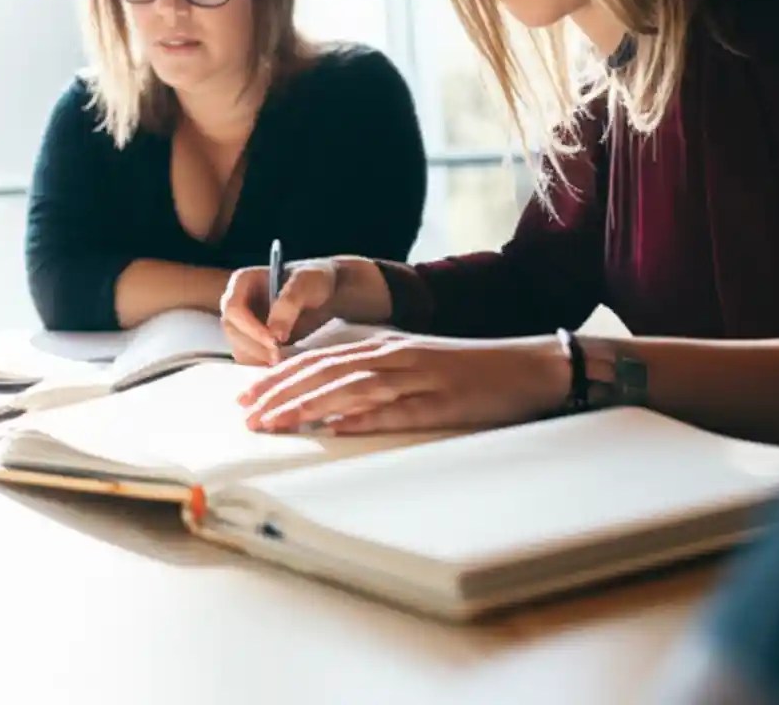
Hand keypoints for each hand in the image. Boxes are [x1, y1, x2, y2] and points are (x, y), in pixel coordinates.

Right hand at [220, 259, 341, 365]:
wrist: (324, 294)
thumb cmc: (314, 281)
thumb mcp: (306, 284)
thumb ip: (289, 305)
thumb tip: (275, 336)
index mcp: (243, 281)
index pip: (234, 309)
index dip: (251, 328)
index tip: (275, 342)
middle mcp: (236, 303)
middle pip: (232, 331)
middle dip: (255, 347)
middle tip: (281, 356)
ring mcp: (241, 324)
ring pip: (238, 348)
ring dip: (259, 358)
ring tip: (285, 359)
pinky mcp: (249, 341)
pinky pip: (248, 359)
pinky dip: (262, 364)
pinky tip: (282, 363)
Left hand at [237, 335, 570, 434]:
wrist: (531, 366)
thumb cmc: (471, 372)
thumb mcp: (415, 367)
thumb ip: (376, 377)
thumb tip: (332, 403)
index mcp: (386, 347)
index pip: (319, 359)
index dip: (279, 377)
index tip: (247, 396)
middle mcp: (395, 356)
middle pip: (325, 371)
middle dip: (281, 393)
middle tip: (246, 416)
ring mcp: (418, 377)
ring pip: (351, 388)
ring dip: (308, 406)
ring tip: (275, 424)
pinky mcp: (443, 401)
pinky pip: (398, 410)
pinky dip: (365, 419)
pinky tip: (336, 430)